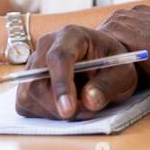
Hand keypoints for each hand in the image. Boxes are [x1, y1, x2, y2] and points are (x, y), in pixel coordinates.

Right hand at [14, 25, 138, 120]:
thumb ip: (108, 85)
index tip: (68, 110)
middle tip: (86, 112)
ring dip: (54, 111)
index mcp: (72, 36)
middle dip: (59, 106)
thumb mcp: (123, 72)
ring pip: (29, 96)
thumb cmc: (112, 63)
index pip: (58, 58)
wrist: (101, 62)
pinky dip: (45, 113)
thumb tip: (89, 101)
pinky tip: (65, 106)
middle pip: (38, 81)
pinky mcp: (27, 81)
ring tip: (80, 106)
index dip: (61, 85)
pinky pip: (26, 104)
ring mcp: (33, 64)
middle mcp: (46, 46)